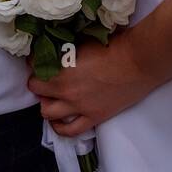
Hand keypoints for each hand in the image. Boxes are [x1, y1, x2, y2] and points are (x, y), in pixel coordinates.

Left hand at [26, 30, 154, 135]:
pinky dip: (60, 127)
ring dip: (46, 103)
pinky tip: (58, 121)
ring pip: (47, 111)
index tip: (40, 59)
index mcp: (61, 68)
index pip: (34, 66)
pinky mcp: (92, 118)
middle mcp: (64, 89)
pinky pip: (69, 130)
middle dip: (38, 82)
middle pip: (36, 89)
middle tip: (45, 78)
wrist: (138, 62)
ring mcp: (78, 106)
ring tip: (52, 97)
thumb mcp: (83, 41)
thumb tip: (56, 49)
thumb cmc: (113, 45)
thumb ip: (66, 49)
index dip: (35, 61)